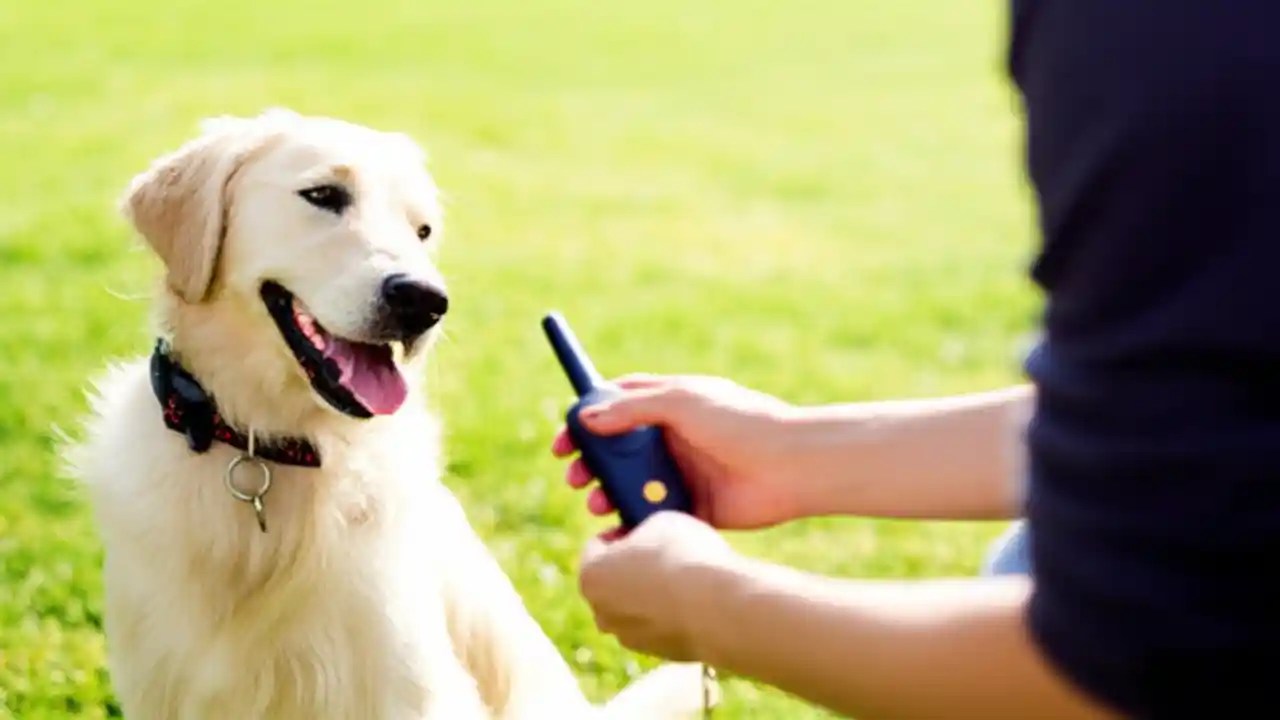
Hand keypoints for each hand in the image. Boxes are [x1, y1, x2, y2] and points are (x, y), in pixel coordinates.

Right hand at [551, 374, 802, 528]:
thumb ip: (633, 409)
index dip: (588, 418)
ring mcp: (684, 473)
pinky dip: (633, 522)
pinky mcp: (695, 507)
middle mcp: (675, 438)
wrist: (792, 466)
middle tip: (575, 477)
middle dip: (592, 463)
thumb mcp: (683, 402)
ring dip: (608, 493)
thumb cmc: (744, 423)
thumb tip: (588, 419)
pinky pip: (655, 515)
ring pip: (632, 484)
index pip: (618, 404)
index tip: (564, 437)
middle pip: (618, 450)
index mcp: (672, 403)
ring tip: (598, 502)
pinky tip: (618, 529)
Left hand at [578, 511, 735, 660]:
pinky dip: (668, 614)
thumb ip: (643, 529)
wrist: (721, 607)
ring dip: (649, 592)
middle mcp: (601, 611)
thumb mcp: (661, 521)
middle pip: (611, 580)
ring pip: (633, 607)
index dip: (621, 532)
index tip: (641, 528)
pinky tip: (693, 600)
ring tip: (682, 576)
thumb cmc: (686, 557)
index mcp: (592, 575)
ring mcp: (628, 637)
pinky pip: (657, 625)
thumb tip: (646, 539)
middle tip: (661, 551)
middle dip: (630, 565)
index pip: (597, 545)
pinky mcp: (656, 652)